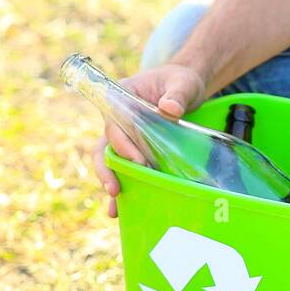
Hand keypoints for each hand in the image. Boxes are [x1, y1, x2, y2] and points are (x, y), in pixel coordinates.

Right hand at [91, 63, 207, 217]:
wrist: (185, 88)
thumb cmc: (182, 81)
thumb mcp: (183, 83)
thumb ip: (178, 94)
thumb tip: (170, 109)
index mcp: (121, 97)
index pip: (114, 123)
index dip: (122, 143)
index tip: (137, 160)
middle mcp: (116, 118)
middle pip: (104, 146)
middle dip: (106, 169)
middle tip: (114, 190)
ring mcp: (124, 134)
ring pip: (110, 160)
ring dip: (111, 181)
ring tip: (114, 209)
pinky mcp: (134, 147)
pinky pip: (124, 167)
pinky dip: (124, 185)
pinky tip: (123, 209)